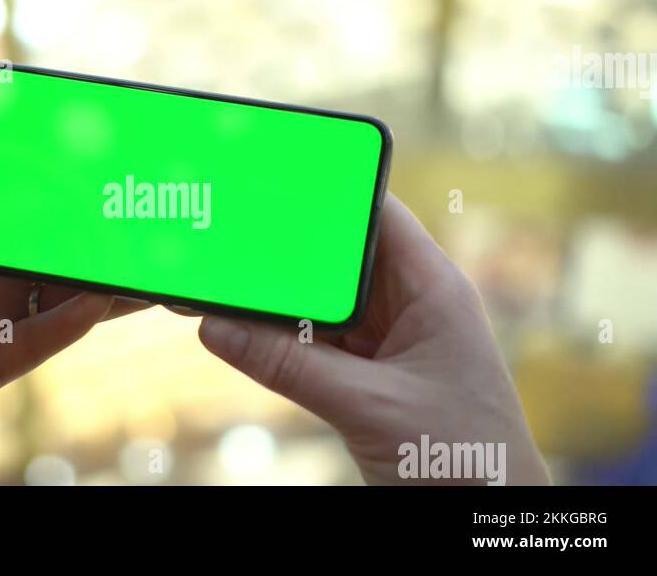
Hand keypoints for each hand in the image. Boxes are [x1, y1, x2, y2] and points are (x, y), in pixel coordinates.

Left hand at [0, 67, 144, 444]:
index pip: (24, 197)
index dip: (64, 176)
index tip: (106, 148)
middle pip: (57, 246)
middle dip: (102, 226)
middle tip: (148, 201)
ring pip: (65, 293)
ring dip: (107, 276)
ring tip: (152, 253)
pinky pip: (39, 340)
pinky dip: (71, 320)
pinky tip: (99, 297)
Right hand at [197, 193, 549, 484]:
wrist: (486, 521)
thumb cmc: (464, 461)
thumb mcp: (368, 406)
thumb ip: (290, 367)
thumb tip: (216, 330)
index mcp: (433, 290)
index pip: (378, 214)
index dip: (327, 190)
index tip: (270, 180)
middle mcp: (412, 306)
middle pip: (340, 257)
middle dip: (289, 250)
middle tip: (230, 236)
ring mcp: (391, 341)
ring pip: (325, 303)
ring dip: (282, 300)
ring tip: (226, 284)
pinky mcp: (372, 375)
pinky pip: (320, 343)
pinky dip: (286, 338)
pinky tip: (246, 331)